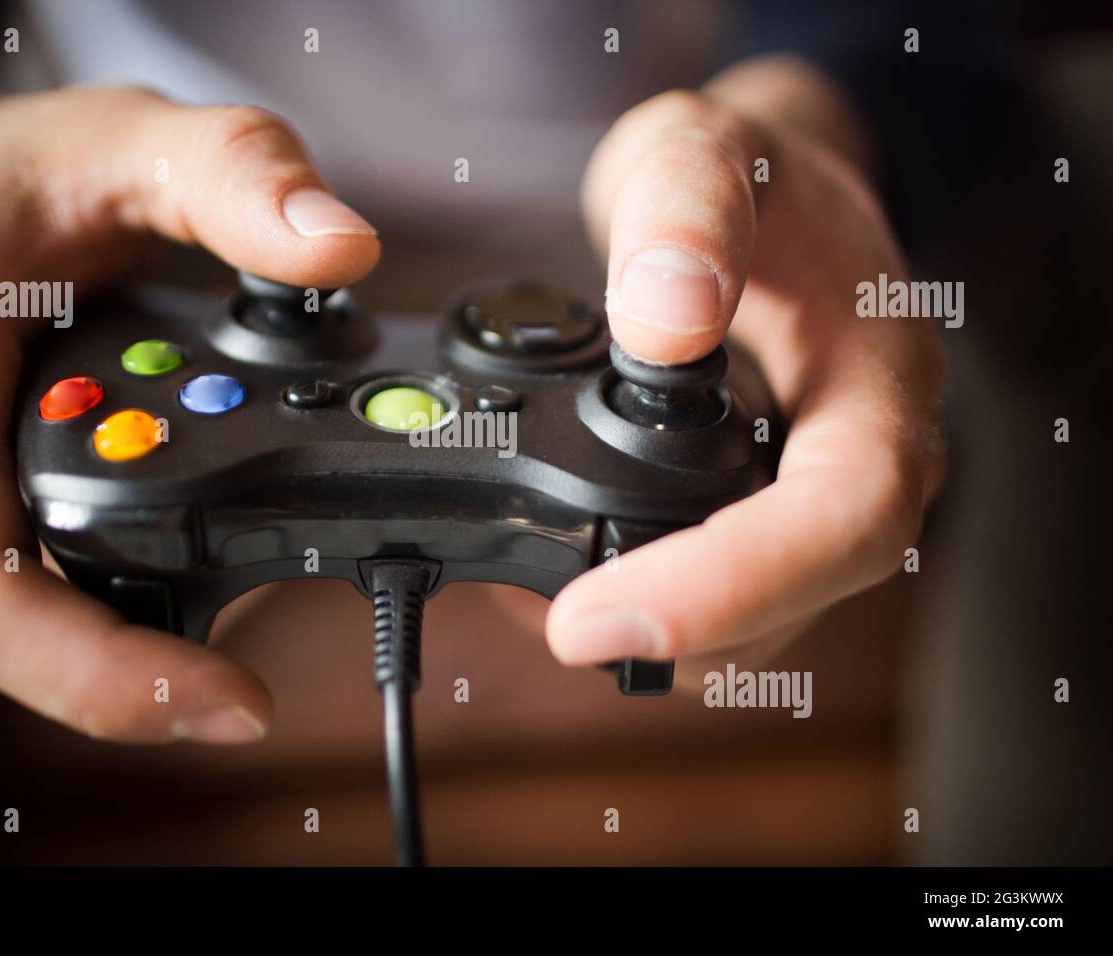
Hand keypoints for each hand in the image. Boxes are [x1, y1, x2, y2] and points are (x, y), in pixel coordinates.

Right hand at [0, 79, 378, 740]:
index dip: (91, 673)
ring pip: (17, 622)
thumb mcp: (126, 139)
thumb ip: (235, 176)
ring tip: (235, 643)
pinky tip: (190, 589)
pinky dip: (110, 606)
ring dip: (124, 644)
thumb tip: (338, 247)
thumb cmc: (12, 168)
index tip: (217, 701)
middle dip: (126, 677)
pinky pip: (29, 587)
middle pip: (2, 636)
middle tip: (246, 696)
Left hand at [546, 58, 946, 687]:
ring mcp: (816, 498)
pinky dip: (653, 609)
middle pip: (803, 600)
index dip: (732, 586)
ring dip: (663, 638)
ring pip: (763, 622)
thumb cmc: (754, 178)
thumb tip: (665, 321)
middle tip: (559, 628)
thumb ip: (688, 212)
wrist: (770, 196)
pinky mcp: (769, 516)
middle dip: (683, 634)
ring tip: (546, 603)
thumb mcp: (705, 150)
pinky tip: (572, 581)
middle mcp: (864, 458)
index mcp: (880, 376)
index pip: (843, 517)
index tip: (601, 617)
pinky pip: (729, 601)